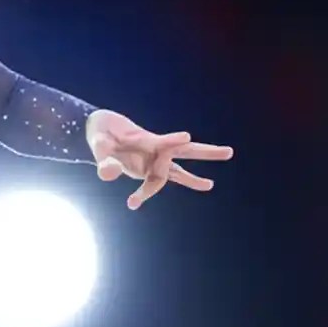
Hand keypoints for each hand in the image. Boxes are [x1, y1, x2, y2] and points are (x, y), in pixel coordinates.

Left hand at [86, 109, 233, 210]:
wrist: (102, 129)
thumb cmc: (102, 135)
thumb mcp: (98, 145)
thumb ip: (104, 159)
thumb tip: (109, 175)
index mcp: (144, 140)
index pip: (161, 141)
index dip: (172, 139)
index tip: (187, 136)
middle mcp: (154, 150)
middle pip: (183, 151)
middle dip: (204, 152)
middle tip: (228, 152)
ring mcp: (154, 160)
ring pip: (177, 169)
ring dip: (192, 178)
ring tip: (210, 185)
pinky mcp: (149, 169)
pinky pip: (160, 181)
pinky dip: (158, 191)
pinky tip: (181, 197)